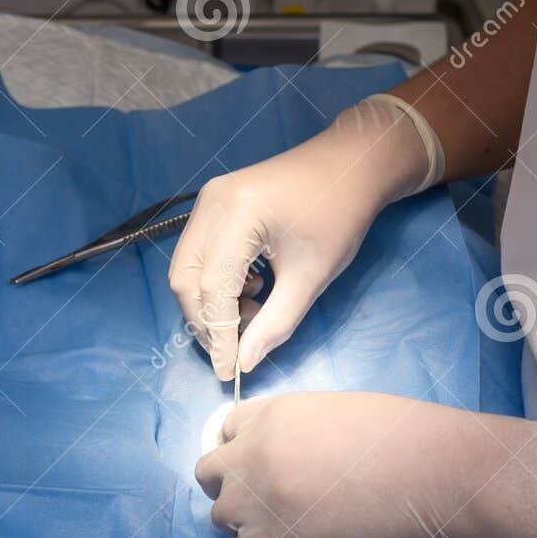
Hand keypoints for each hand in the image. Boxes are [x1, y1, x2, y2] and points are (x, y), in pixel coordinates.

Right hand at [167, 97, 438, 380]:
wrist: (350, 166)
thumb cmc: (340, 216)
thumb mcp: (311, 277)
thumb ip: (275, 323)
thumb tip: (246, 362)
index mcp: (237, 214)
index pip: (212, 288)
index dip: (218, 335)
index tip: (229, 372)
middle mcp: (212, 203)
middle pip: (186, 278)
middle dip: (206, 320)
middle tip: (237, 348)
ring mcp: (209, 200)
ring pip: (188, 267)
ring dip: (211, 302)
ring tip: (253, 314)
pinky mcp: (214, 203)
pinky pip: (200, 252)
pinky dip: (216, 281)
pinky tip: (252, 289)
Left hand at [194, 391, 536, 537]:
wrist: (443, 471)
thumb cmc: (412, 436)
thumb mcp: (342, 410)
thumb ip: (303, 429)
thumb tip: (297, 455)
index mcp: (274, 412)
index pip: (226, 431)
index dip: (246, 453)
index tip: (271, 470)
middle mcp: (254, 450)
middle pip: (209, 475)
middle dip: (234, 489)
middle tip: (274, 505)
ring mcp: (260, 497)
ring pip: (220, 518)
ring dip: (249, 526)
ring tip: (294, 532)